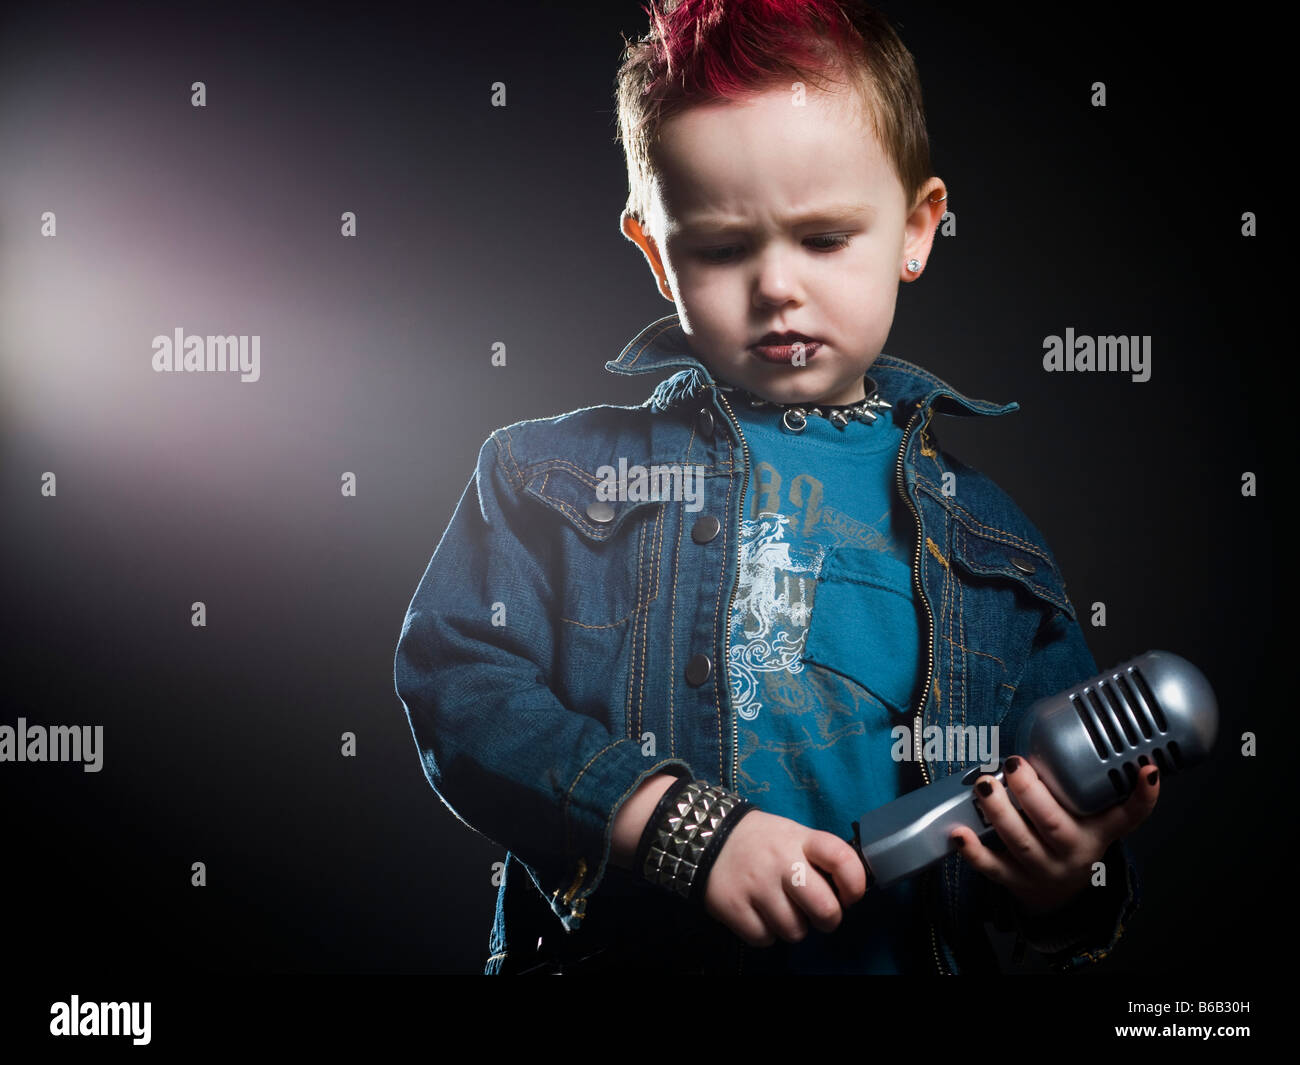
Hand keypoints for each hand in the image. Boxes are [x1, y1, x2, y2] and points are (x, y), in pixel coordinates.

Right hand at [702, 810, 867, 946]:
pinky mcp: (734, 907)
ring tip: (779, 908)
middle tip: (816, 913)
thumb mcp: (792, 835)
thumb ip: (818, 858)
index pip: (842, 859)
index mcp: (801, 840)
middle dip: (827, 919)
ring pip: (795, 931)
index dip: (855, 883)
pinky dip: (765, 933)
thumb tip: (845, 894)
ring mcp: (757, 886)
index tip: (850, 895)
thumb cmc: (761, 840)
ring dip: (792, 926)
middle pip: (825, 909)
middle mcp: (781, 862)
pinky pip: (765, 939)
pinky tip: (758, 913)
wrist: (705, 836)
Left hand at [950, 755, 1158, 913]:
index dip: (1140, 797)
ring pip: (1020, 844)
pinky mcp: (1012, 880)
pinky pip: (991, 868)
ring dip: (1000, 813)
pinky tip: (958, 832)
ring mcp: (1040, 869)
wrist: (1060, 893)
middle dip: (1032, 793)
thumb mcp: (1102, 822)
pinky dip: (973, 851)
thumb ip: (1117, 795)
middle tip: (1013, 763)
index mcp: (1095, 834)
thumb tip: (1145, 764)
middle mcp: (1070, 853)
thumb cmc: (1077, 840)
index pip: (1125, 817)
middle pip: (1054, 825)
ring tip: (983, 785)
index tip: (1144, 769)